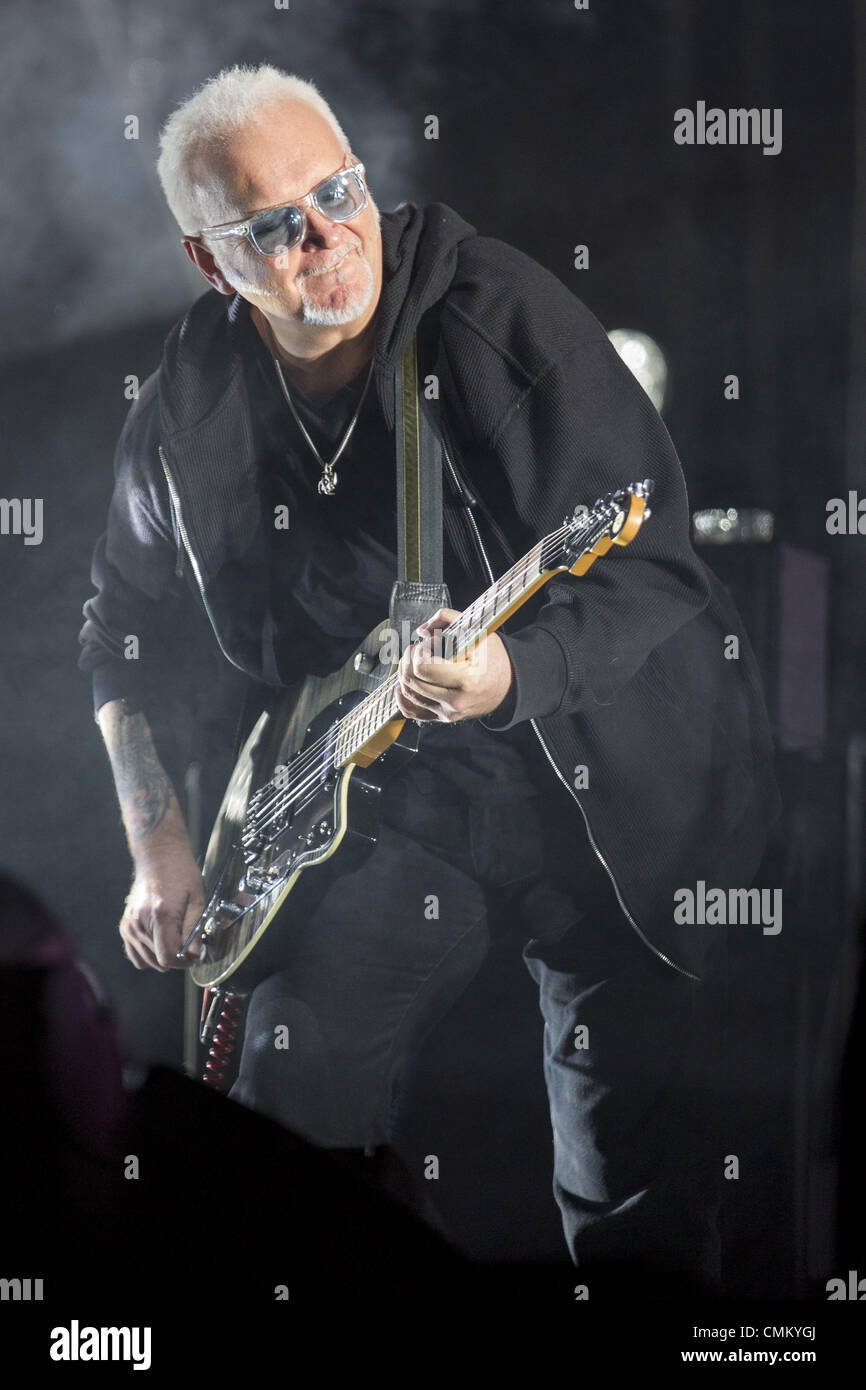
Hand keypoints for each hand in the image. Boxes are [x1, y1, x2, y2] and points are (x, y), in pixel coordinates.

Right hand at [119, 847, 205, 970]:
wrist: (159, 856)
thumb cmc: (180, 873)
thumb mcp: (197, 899)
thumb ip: (194, 930)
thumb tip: (194, 955)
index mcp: (161, 915)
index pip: (167, 957)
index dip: (183, 962)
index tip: (193, 955)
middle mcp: (141, 922)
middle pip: (158, 961)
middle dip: (176, 959)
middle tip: (187, 946)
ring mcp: (130, 925)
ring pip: (146, 961)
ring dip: (162, 957)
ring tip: (174, 940)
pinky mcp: (125, 926)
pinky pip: (135, 954)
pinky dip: (148, 954)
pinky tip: (160, 942)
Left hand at [395, 607, 512, 722]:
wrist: (508, 685)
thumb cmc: (493, 658)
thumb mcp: (478, 631)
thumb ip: (448, 620)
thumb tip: (422, 630)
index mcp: (467, 679)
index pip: (423, 668)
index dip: (420, 650)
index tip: (430, 642)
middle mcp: (456, 701)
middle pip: (411, 680)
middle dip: (409, 658)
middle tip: (419, 648)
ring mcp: (448, 713)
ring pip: (408, 694)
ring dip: (405, 672)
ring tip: (416, 660)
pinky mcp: (442, 718)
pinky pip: (411, 711)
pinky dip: (403, 695)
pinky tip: (406, 681)